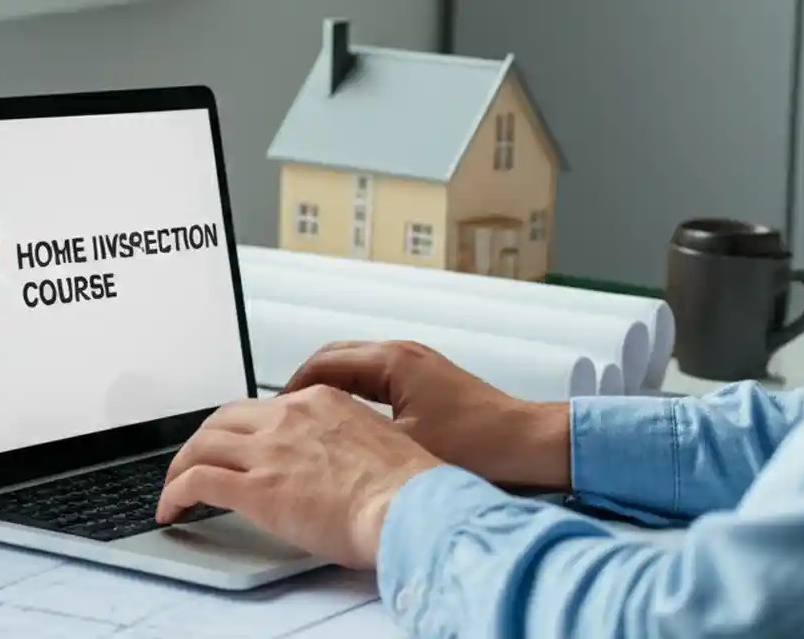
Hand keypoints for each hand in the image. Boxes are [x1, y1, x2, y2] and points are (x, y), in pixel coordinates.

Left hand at [156, 386, 441, 568]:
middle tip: (195, 460)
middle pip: (224, 418)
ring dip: (180, 466)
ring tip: (173, 487)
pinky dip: (174, 493)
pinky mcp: (253, 487)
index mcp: (322, 402)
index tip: (239, 444)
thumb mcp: (378, 444)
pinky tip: (171, 508)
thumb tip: (339, 463)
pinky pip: (196, 481)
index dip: (244, 427)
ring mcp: (269, 450)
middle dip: (204, 439)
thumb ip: (348, 442)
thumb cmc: (408, 489)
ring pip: (202, 445)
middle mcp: (290, 417)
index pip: (266, 407)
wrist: (410, 508)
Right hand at [284, 341, 570, 490]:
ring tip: (306, 421)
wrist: (531, 446)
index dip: (291, 391)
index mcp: (392, 362)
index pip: (321, 364)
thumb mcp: (405, 449)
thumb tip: (315, 449)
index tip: (272, 414)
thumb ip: (355, 443)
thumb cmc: (482, 445)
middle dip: (304, 385)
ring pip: (355, 367)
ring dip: (328, 389)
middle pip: (334, 358)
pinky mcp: (428, 381)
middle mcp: (403, 354)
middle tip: (281, 416)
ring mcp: (417, 365)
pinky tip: (348, 425)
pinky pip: (375, 379)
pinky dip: (353, 395)